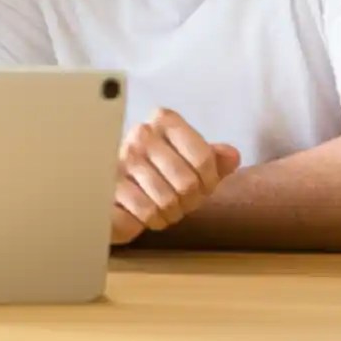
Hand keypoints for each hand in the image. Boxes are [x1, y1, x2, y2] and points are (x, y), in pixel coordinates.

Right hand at [110, 109, 240, 245]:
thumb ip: (214, 159)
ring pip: (166, 200)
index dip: (209, 181)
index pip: (204, 159)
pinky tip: (145, 214)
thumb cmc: (158, 173)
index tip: (202, 185)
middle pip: (187, 183)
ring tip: (163, 208)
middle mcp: (141, 134)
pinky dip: (150, 220)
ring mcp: (121, 160)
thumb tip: (232, 156)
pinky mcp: (108, 185)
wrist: (114, 186)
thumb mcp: (191, 164)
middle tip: (181, 202)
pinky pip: (145, 212)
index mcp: (164, 121)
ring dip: (170, 213)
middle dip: (189, 201)